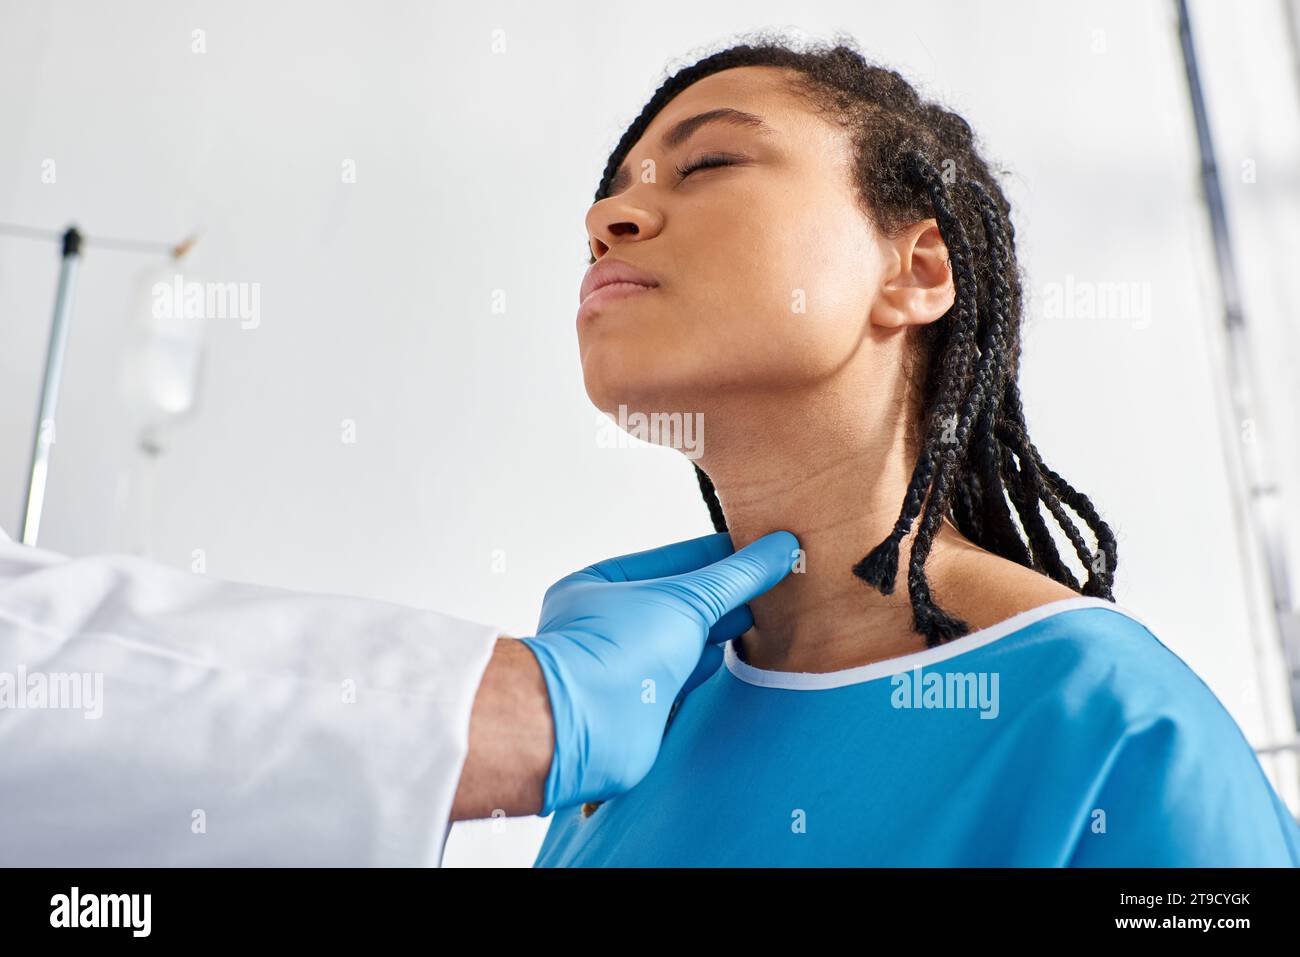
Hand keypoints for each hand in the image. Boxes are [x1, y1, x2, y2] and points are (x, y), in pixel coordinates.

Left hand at [521, 530, 798, 815]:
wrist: (588, 728)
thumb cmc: (616, 650)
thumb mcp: (685, 599)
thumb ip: (736, 577)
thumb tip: (781, 547)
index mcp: (599, 584)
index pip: (671, 559)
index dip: (717, 553)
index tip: (760, 546)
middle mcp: (605, 622)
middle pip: (676, 598)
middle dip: (722, 591)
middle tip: (771, 578)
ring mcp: (621, 663)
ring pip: (680, 638)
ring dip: (715, 628)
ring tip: (757, 612)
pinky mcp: (639, 703)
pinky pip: (679, 675)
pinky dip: (703, 663)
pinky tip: (725, 653)